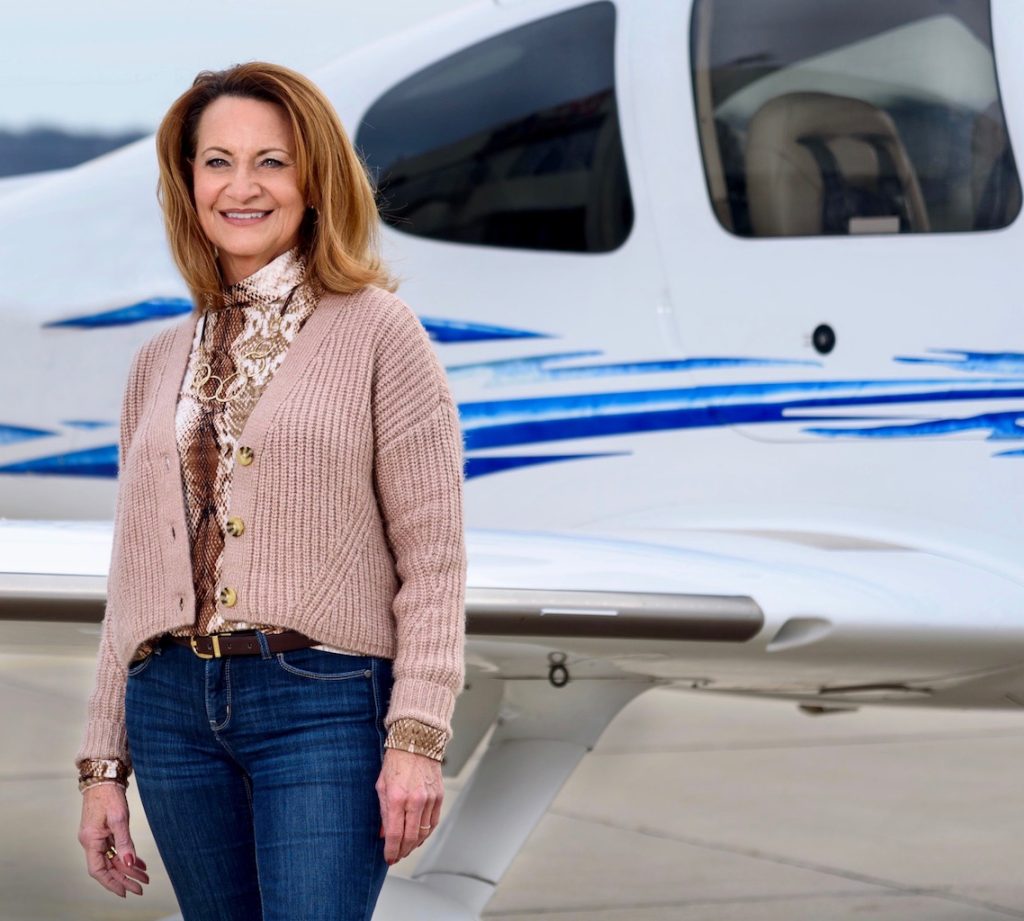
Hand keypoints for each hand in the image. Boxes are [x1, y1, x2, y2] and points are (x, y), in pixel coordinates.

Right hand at [78, 784, 149, 897]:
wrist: (104, 777)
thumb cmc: (109, 795)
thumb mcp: (119, 819)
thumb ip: (124, 842)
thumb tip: (129, 864)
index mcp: (91, 841)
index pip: (98, 870)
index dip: (111, 883)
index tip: (126, 892)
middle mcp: (92, 842)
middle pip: (108, 867)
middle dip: (125, 878)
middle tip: (142, 887)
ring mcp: (98, 837)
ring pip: (113, 859)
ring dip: (128, 868)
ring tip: (145, 876)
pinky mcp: (104, 831)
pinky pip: (115, 849)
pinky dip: (127, 856)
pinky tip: (139, 863)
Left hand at [375, 747, 442, 864]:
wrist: (416, 742)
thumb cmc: (396, 762)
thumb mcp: (382, 786)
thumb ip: (383, 812)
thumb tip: (385, 834)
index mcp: (397, 797)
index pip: (395, 834)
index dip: (391, 851)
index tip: (388, 858)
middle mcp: (415, 800)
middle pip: (410, 838)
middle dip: (402, 851)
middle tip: (396, 857)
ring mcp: (429, 799)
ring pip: (424, 833)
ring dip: (414, 845)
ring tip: (406, 849)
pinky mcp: (439, 796)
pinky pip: (433, 822)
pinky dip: (426, 833)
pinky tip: (419, 837)